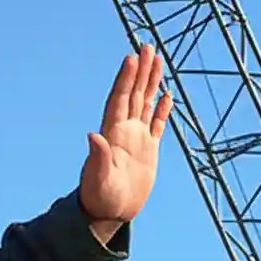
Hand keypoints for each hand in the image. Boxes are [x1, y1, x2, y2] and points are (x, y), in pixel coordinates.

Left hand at [78, 43, 173, 241]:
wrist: (108, 214)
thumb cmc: (99, 198)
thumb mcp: (98, 179)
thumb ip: (98, 157)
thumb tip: (93, 135)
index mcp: (113, 134)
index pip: (120, 99)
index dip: (125, 78)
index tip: (132, 57)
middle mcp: (124, 132)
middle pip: (134, 94)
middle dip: (140, 71)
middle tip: (148, 46)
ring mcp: (136, 139)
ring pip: (145, 103)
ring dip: (151, 83)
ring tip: (158, 60)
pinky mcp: (148, 151)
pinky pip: (156, 125)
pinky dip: (162, 110)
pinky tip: (167, 95)